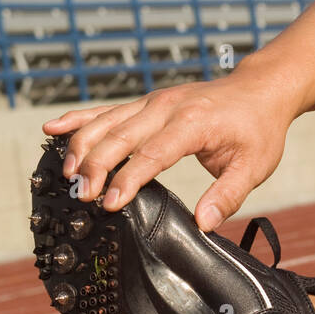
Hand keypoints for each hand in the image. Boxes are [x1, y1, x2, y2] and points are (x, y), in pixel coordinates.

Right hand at [42, 70, 294, 230]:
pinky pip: (107, 109)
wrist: (261, 89)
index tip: (109, 204)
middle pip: (120, 135)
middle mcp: (167, 107)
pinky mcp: (147, 102)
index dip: (128, 179)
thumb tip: (204, 224)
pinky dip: (79, 118)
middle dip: (96, 166)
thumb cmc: (257, 128)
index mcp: (192, 122)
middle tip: (81, 196)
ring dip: (82, 146)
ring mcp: (153, 101)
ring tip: (66, 175)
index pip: (153, 153)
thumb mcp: (255, 166)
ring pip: (107, 121)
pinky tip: (53, 128)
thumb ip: (228, 195)